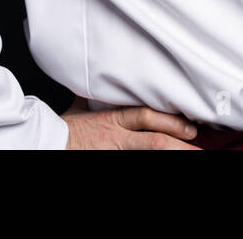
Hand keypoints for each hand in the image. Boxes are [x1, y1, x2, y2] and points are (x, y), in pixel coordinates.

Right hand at [61, 95, 201, 148]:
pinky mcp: (109, 158)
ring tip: (194, 155)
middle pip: (154, 138)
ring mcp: (113, 150)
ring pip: (148, 151)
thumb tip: (106, 82)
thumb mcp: (83, 106)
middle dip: (179, 142)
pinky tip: (166, 158)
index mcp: (113, 118)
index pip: (147, 116)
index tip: (190, 127)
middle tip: (199, 145)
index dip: (171, 121)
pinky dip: (152, 159)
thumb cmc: (62, 127)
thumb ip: (100, 97)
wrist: (43, 142)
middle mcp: (116, 136)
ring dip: (171, 153)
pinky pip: (134, 159)